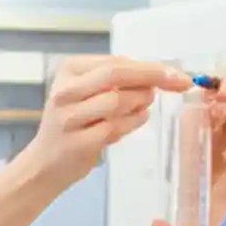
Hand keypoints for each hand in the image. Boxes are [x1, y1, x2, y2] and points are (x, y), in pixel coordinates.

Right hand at [21, 55, 192, 185]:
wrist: (45, 163)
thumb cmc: (73, 124)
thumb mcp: (87, 93)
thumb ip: (117, 81)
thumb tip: (160, 75)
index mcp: (68, 71)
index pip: (115, 62)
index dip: (150, 67)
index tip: (177, 73)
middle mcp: (64, 91)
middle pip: (115, 75)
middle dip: (152, 77)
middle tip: (180, 83)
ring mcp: (68, 118)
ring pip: (118, 101)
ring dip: (140, 104)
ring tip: (142, 107)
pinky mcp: (77, 143)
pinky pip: (116, 128)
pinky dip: (133, 122)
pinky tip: (136, 119)